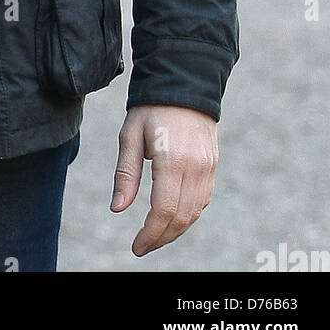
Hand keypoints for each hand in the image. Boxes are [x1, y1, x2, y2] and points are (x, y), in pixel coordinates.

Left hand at [111, 104, 218, 254]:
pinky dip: (188, 215)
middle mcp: (196, 167)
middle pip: (182, 218)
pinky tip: (172, 217)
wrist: (184, 83)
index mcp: (172, 159)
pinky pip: (202, 200)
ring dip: (175, 230)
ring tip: (154, 235)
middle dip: (162, 237)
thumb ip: (126, 173)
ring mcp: (208, 168)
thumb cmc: (151, 108)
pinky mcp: (213, 166)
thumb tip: (117, 209)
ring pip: (195, 213)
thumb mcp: (130, 135)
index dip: (150, 234)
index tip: (136, 247)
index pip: (164, 210)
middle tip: (143, 246)